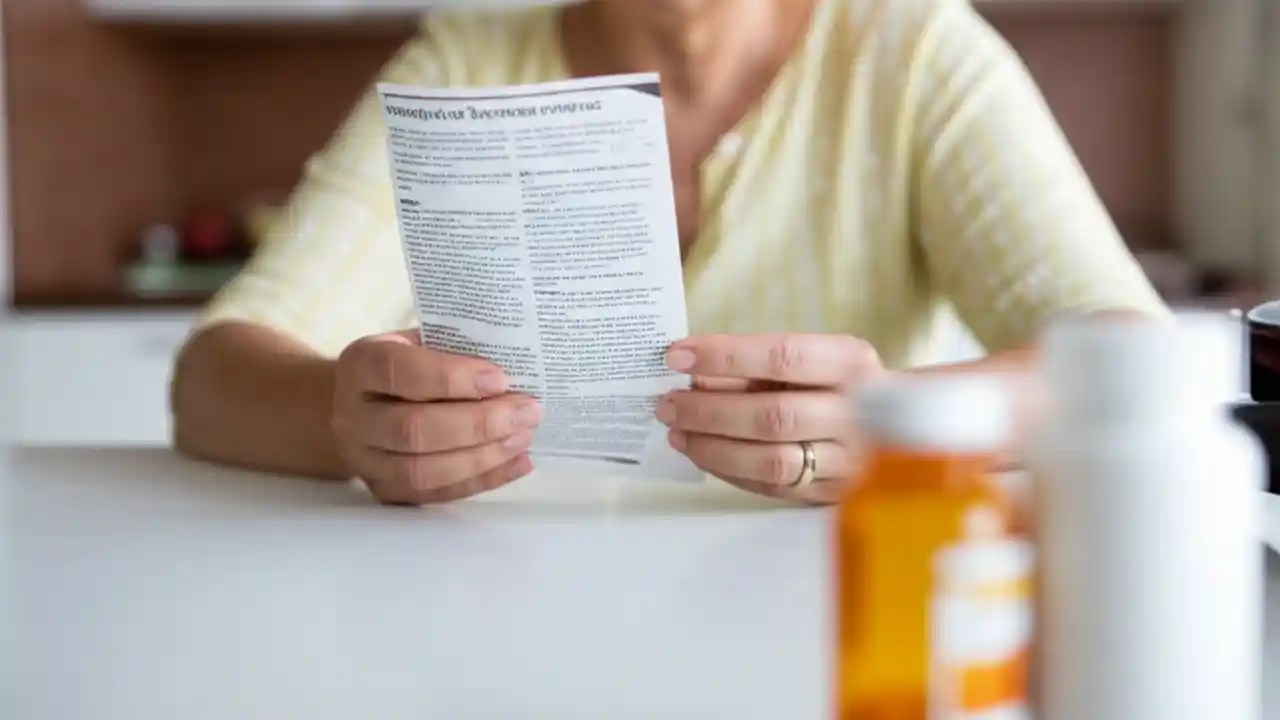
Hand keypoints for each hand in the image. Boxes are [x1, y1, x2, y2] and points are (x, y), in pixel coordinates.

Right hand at [332, 331, 541, 504]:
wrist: (362, 405)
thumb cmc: (406, 365)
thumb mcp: (421, 341)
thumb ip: (456, 349)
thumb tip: (517, 366)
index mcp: (361, 365)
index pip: (400, 372)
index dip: (452, 378)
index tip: (500, 378)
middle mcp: (353, 416)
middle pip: (414, 429)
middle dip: (479, 423)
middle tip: (527, 411)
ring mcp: (365, 460)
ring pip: (422, 471)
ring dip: (483, 457)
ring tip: (524, 437)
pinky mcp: (385, 491)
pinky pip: (435, 495)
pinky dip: (483, 481)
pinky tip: (518, 463)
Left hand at [658, 334, 883, 503]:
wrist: (901, 426)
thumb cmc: (838, 384)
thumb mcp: (809, 360)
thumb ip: (755, 366)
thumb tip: (694, 377)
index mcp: (850, 362)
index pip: (781, 356)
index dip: (724, 356)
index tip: (676, 355)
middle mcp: (857, 412)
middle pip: (773, 414)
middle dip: (709, 410)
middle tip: (667, 404)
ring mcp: (848, 460)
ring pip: (771, 460)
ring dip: (714, 447)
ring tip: (677, 432)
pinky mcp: (831, 493)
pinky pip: (771, 487)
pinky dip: (729, 470)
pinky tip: (703, 453)